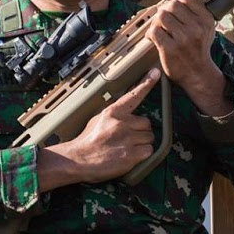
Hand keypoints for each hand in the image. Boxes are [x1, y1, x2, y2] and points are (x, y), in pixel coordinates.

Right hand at [37, 68, 158, 187]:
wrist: (77, 160)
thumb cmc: (87, 142)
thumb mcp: (98, 120)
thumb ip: (115, 115)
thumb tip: (127, 114)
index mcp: (113, 112)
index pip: (133, 95)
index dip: (146, 83)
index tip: (156, 73)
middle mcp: (122, 123)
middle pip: (147, 122)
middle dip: (141, 131)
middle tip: (128, 138)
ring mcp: (127, 139)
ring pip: (149, 137)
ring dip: (142, 143)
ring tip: (127, 148)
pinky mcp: (131, 155)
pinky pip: (149, 151)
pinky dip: (143, 154)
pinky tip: (130, 156)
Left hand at [147, 0, 228, 114]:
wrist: (198, 74)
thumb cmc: (199, 48)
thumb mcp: (206, 28)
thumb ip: (196, 8)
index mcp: (205, 20)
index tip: (175, 6)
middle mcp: (196, 29)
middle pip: (172, 5)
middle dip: (165, 9)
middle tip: (164, 19)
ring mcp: (183, 39)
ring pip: (162, 16)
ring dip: (157, 21)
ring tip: (159, 28)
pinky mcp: (170, 49)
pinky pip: (154, 31)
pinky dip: (151, 33)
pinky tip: (154, 38)